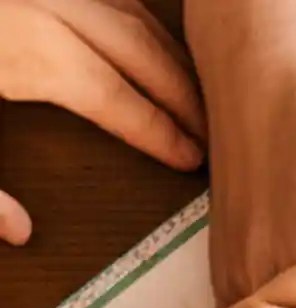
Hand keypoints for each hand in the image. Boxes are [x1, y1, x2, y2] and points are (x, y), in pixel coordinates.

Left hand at [0, 0, 203, 244]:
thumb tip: (18, 230)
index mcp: (23, 47)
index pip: (113, 94)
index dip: (157, 129)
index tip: (191, 157)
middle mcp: (41, 3)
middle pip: (137, 45)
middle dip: (181, 90)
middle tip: (210, 130)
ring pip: (127, 8)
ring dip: (165, 50)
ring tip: (188, 90)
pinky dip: (131, 20)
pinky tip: (140, 45)